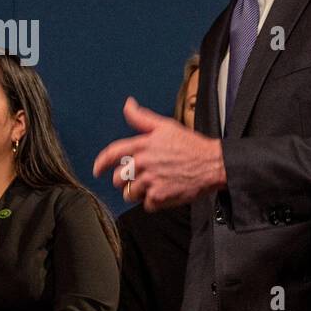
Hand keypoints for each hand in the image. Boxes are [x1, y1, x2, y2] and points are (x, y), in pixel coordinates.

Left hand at [92, 97, 225, 210]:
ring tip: (151, 187)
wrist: (212, 164)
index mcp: (142, 146)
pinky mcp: (159, 196)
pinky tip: (162, 194)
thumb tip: (128, 104)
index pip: (112, 153)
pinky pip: (146, 205)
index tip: (98, 170)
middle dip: (125, 180)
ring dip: (138, 193)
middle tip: (138, 179)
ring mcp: (150, 181)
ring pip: (130, 194)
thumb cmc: (191, 146)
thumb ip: (142, 118)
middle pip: (119, 178)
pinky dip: (152, 203)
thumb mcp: (166, 126)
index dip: (101, 163)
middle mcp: (143, 164)